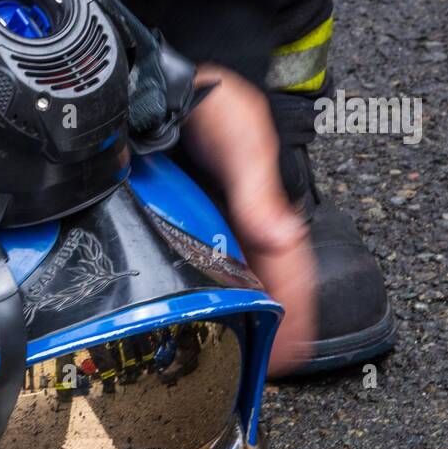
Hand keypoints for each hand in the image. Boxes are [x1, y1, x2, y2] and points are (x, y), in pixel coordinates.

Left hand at [180, 65, 316, 375]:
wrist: (152, 78)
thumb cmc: (208, 100)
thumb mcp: (242, 136)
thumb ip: (258, 189)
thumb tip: (283, 239)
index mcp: (261, 208)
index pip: (287, 269)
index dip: (295, 311)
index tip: (293, 351)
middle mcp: (235, 221)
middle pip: (259, 284)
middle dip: (266, 326)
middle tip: (259, 370)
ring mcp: (205, 225)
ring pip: (225, 281)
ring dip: (233, 317)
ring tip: (228, 358)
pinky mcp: (173, 224)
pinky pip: (188, 269)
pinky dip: (196, 297)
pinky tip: (187, 321)